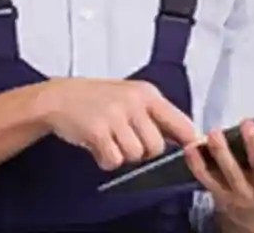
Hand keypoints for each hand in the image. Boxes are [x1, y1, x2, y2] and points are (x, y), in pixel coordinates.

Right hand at [38, 79, 199, 170]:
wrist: (58, 98)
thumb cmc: (95, 99)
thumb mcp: (130, 96)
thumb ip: (155, 115)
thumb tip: (187, 137)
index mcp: (147, 94)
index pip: (180, 122)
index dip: (189, 141)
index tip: (195, 151)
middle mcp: (134, 102)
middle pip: (156, 147)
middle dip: (142, 151)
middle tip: (123, 139)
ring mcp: (116, 116)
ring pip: (135, 155)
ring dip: (121, 155)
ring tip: (108, 140)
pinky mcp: (98, 131)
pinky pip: (114, 160)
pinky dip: (106, 160)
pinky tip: (98, 146)